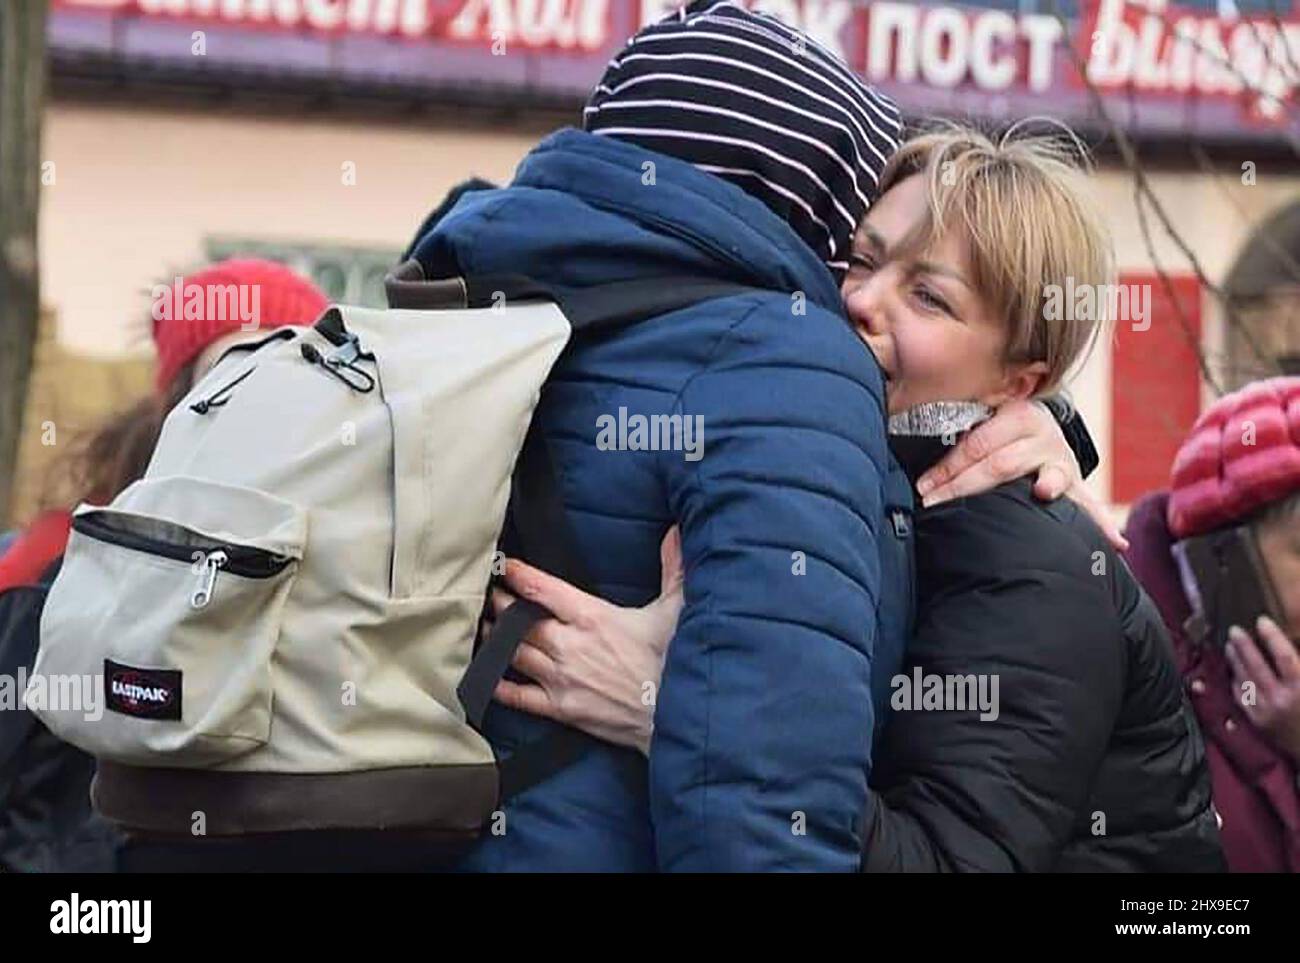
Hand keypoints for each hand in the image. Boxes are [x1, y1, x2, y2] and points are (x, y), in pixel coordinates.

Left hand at [489, 527, 683, 754]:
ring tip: (484, 627)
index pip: (542, 588)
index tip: (505, 566)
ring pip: (512, 652)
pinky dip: (498, 685)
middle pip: (518, 619)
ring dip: (495, 639)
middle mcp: (569, 644)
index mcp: (591, 617)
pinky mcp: (560, 708)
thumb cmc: (673, 662)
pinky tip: (486, 676)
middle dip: (501, 604)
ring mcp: (560, 677)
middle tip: (490, 594)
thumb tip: (677, 532)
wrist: (673, 716)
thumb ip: (673, 568)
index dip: (518, 574)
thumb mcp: (675, 610)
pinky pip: (518, 696)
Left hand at [915, 398, 1127, 550]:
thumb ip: (958, 443)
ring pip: (1045, 477)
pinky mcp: (1075, 483)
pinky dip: (1100, 522)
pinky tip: (1115, 542)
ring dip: (1047, 486)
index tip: (923, 489)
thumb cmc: (998, 434)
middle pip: (1002, 463)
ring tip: (1043, 492)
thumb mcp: (982, 427)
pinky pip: (1089, 504)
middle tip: (937, 505)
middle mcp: (1043, 434)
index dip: (946, 469)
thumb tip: (918, 479)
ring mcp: (1062, 460)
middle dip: (965, 486)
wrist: (1040, 429)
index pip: (976, 445)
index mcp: (1015, 415)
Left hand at [1226, 616, 1299, 763]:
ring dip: (1235, 660)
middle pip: (1257, 666)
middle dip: (1244, 646)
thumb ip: (1299, 665)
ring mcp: (1266, 712)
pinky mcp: (1256, 721)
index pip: (1285, 657)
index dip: (1273, 636)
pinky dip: (1235, 680)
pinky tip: (1233, 669)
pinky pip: (1240, 695)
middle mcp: (1282, 700)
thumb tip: (1287, 643)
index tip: (1262, 620)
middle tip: (1234, 630)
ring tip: (1230, 645)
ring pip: (1244, 679)